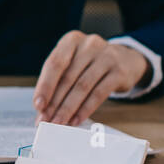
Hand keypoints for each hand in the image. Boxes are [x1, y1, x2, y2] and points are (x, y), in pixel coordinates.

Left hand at [33, 31, 149, 126]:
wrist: (126, 59)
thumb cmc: (90, 63)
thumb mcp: (73, 63)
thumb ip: (57, 81)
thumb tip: (42, 109)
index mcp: (71, 40)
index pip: (54, 64)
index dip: (45, 86)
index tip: (38, 105)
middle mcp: (89, 45)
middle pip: (67, 78)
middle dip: (54, 102)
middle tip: (46, 120)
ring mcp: (106, 57)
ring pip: (82, 87)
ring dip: (68, 108)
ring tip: (59, 122)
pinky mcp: (119, 72)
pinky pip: (99, 94)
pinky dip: (85, 109)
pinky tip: (76, 120)